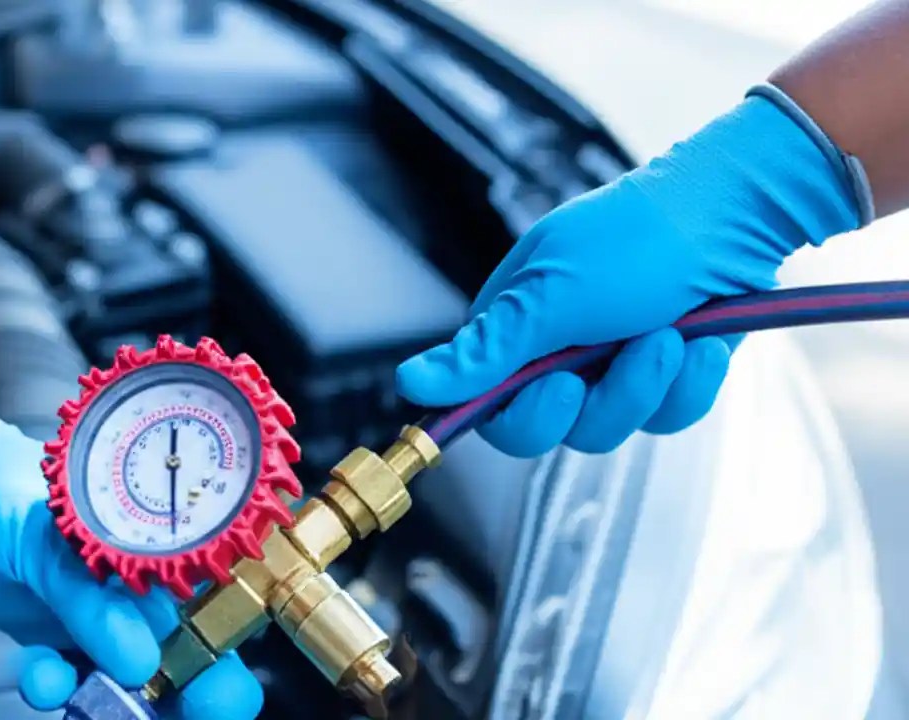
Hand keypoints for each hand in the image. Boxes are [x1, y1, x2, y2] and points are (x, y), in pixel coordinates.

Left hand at [0, 335, 260, 718]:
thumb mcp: (44, 539)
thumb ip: (89, 602)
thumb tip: (139, 663)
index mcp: (160, 536)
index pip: (220, 594)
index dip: (228, 645)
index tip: (216, 689)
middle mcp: (141, 574)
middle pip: (190, 645)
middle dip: (189, 691)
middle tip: (163, 714)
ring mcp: (98, 606)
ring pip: (137, 672)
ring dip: (124, 702)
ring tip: (94, 705)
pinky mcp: (54, 629)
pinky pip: (72, 676)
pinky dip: (59, 689)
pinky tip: (41, 679)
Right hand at [397, 92, 860, 456]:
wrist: (740, 213)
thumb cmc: (638, 238)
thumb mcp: (552, 296)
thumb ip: (484, 352)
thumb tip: (408, 383)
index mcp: (513, 326)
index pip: (487, 404)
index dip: (517, 414)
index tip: (556, 390)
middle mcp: (556, 352)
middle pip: (550, 431)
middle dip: (595, 401)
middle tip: (618, 355)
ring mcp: (611, 366)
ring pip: (611, 428)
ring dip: (646, 385)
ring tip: (670, 333)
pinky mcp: (664, 376)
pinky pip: (666, 416)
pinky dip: (688, 384)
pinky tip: (702, 343)